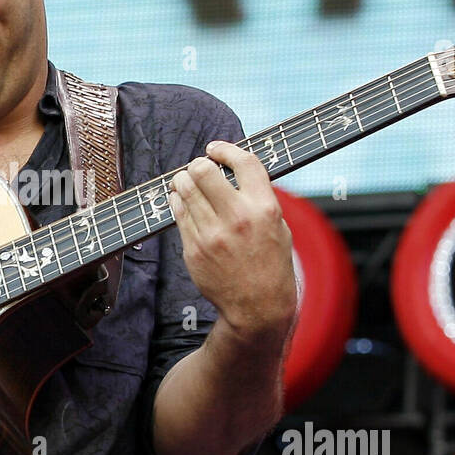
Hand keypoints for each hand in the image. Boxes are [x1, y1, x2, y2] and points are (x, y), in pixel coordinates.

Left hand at [168, 140, 297, 346]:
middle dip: (197, 165)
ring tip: (187, 184)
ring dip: (183, 181)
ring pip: (184, 189)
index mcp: (264, 208)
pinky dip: (177, 201)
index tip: (215, 149)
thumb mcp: (277, 224)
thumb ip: (258, 196)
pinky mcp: (194, 249)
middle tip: (198, 169)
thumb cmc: (270, 262)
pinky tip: (183, 202)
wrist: (258, 305)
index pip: (243, 162)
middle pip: (203, 170)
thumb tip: (232, 168)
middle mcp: (237, 218)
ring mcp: (212, 234)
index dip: (225, 149)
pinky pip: (178, 213)